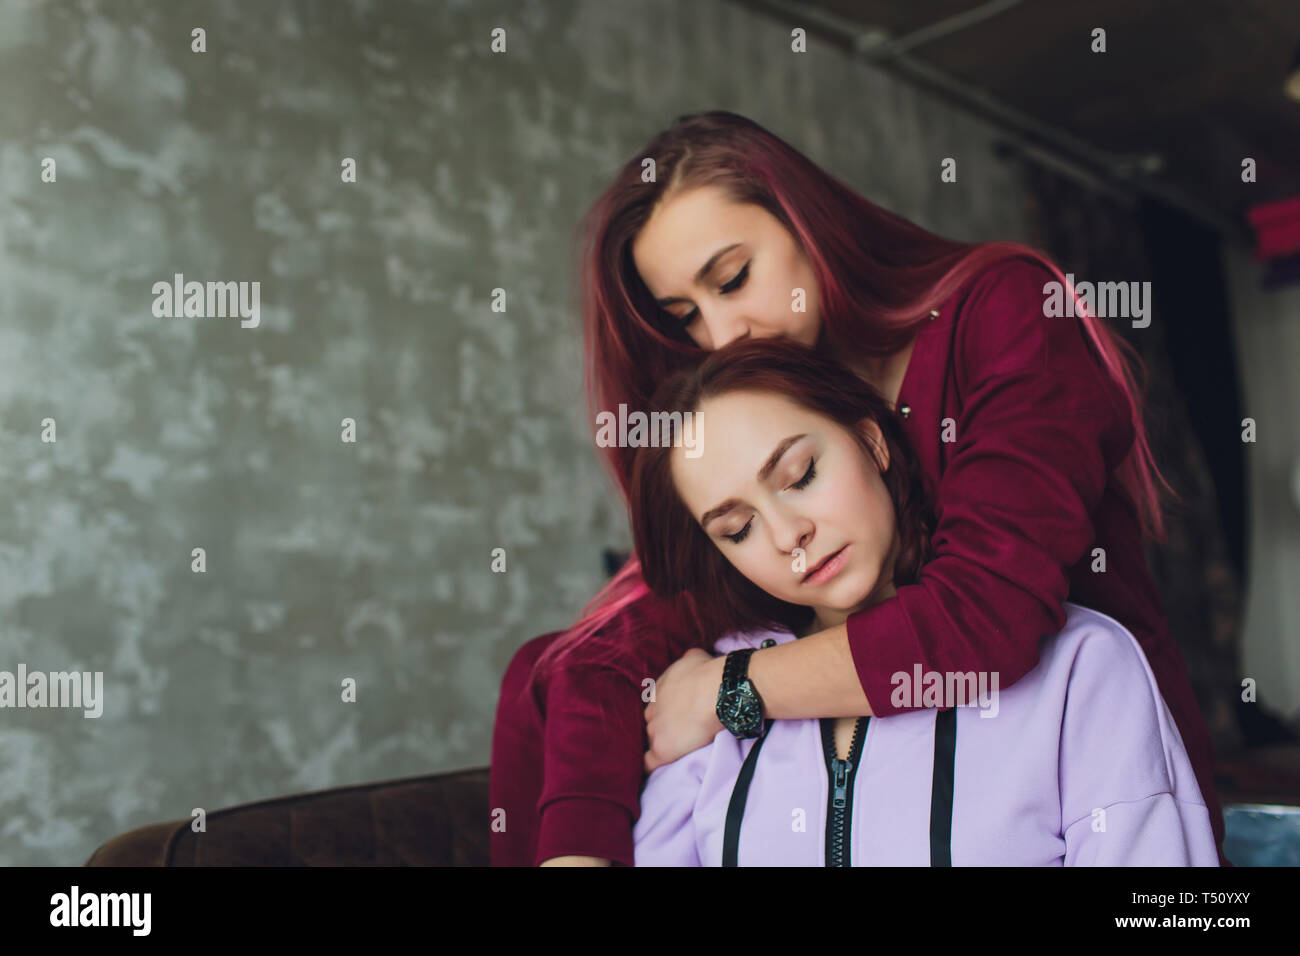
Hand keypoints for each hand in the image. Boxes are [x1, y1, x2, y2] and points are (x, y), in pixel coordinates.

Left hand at [643, 648, 725, 773]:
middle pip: (650, 721)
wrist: (716, 691)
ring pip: (649, 740)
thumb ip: (688, 660)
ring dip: (657, 744)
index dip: (665, 711)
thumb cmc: (709, 672)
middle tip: (674, 732)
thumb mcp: (695, 657)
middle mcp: (652, 707)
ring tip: (666, 752)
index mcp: (659, 688)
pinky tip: (648, 772)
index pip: (656, 703)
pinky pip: (647, 763)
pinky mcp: (662, 749)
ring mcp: (655, 729)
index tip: (675, 715)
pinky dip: (647, 766)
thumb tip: (691, 658)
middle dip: (660, 726)